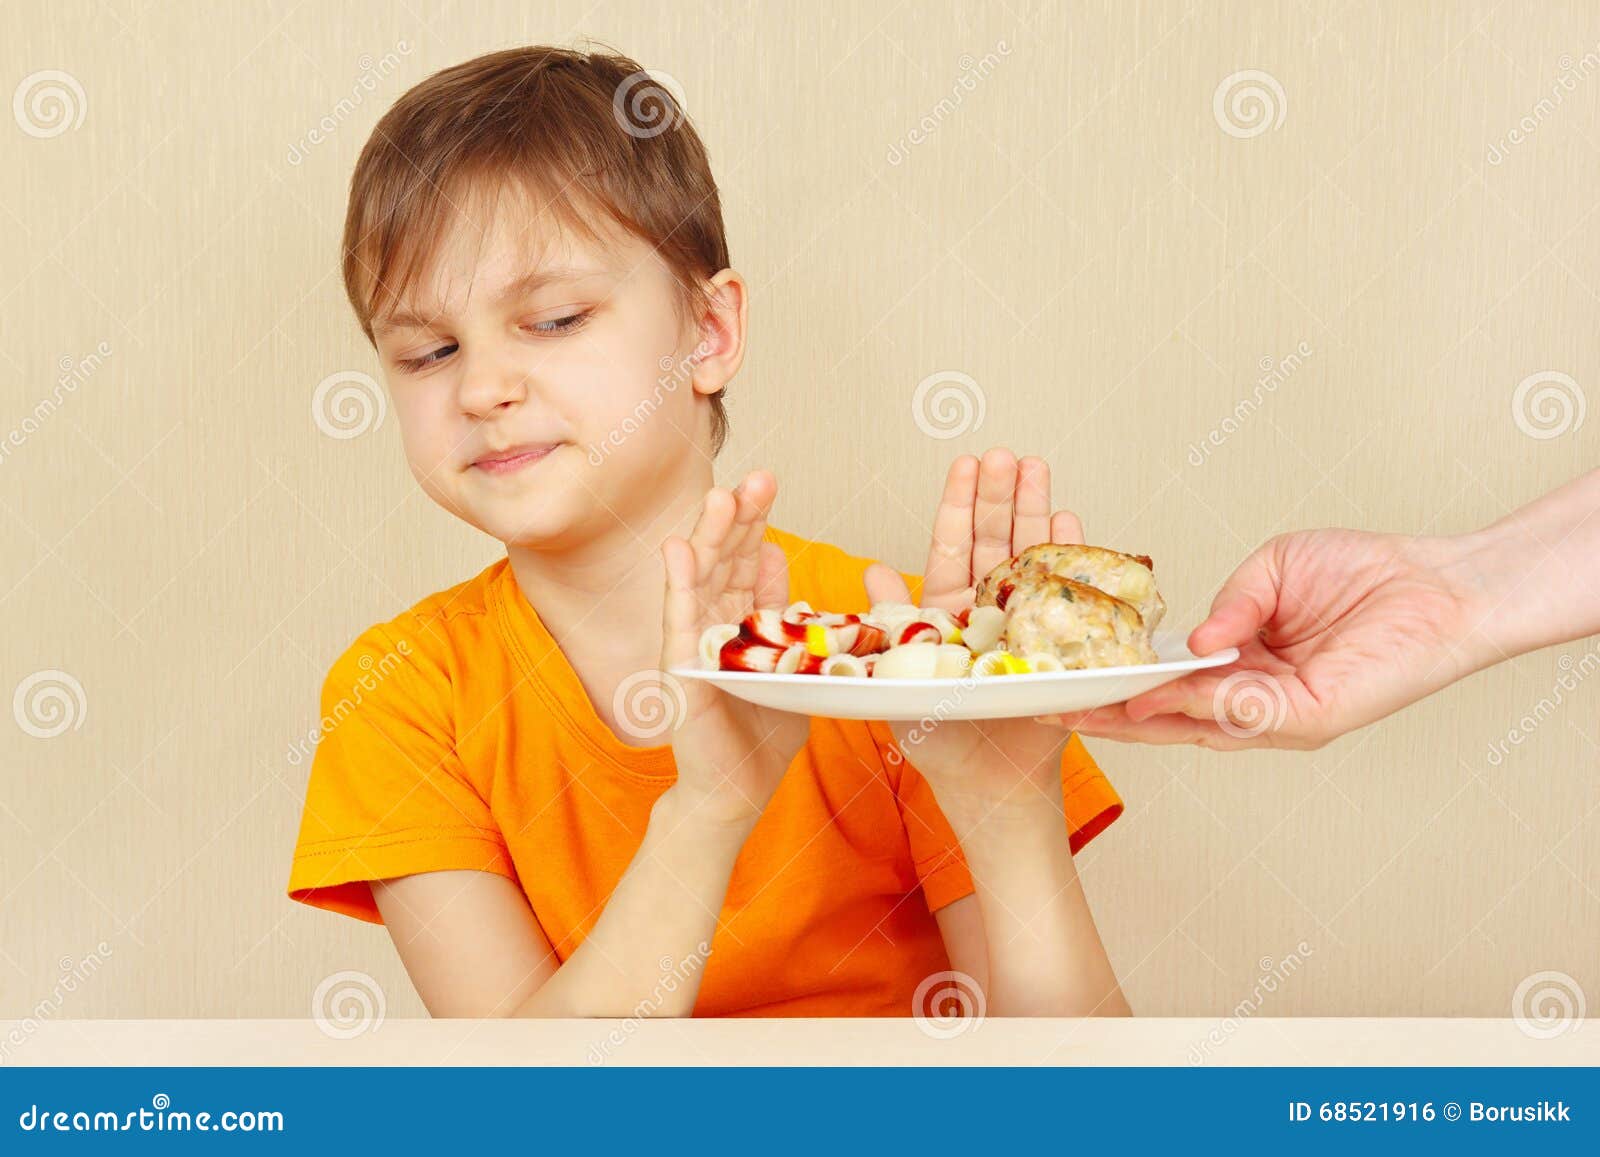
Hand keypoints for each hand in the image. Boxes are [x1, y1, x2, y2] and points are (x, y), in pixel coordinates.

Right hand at [659, 471, 811, 822]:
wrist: (736, 791)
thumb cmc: (761, 735)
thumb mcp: (787, 662)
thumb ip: (783, 611)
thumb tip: (779, 557)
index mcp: (736, 620)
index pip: (744, 558)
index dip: (754, 520)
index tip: (768, 483)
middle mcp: (710, 625)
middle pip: (723, 558)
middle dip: (739, 516)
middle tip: (758, 477)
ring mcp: (692, 644)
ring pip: (699, 578)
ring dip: (709, 536)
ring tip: (720, 496)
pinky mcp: (680, 669)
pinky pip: (679, 619)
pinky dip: (679, 582)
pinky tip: (678, 547)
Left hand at [865, 448, 1085, 803]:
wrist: (991, 790)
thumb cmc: (942, 743)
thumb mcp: (901, 678)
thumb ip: (888, 623)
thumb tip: (869, 570)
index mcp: (948, 614)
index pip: (953, 547)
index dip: (960, 505)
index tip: (966, 463)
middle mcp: (989, 612)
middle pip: (995, 542)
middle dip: (1000, 496)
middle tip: (1005, 455)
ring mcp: (1028, 624)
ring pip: (1031, 557)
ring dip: (1035, 512)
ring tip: (1037, 469)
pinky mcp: (1060, 645)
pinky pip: (1069, 594)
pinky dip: (1070, 557)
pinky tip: (1070, 520)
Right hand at [1037, 529, 1482, 749]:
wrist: (1438, 583)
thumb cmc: (1365, 572)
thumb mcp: (1271, 571)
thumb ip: (1228, 607)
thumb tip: (1192, 643)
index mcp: (1243, 668)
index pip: (1169, 685)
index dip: (1119, 685)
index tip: (1067, 680)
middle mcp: (1257, 701)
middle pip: (1170, 719)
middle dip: (1111, 716)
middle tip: (1053, 711)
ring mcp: (1281, 716)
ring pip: (1195, 724)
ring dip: (1139, 718)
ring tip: (1085, 708)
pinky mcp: (1310, 717)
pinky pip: (1242, 712)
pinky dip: (1198, 702)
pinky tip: (1161, 691)